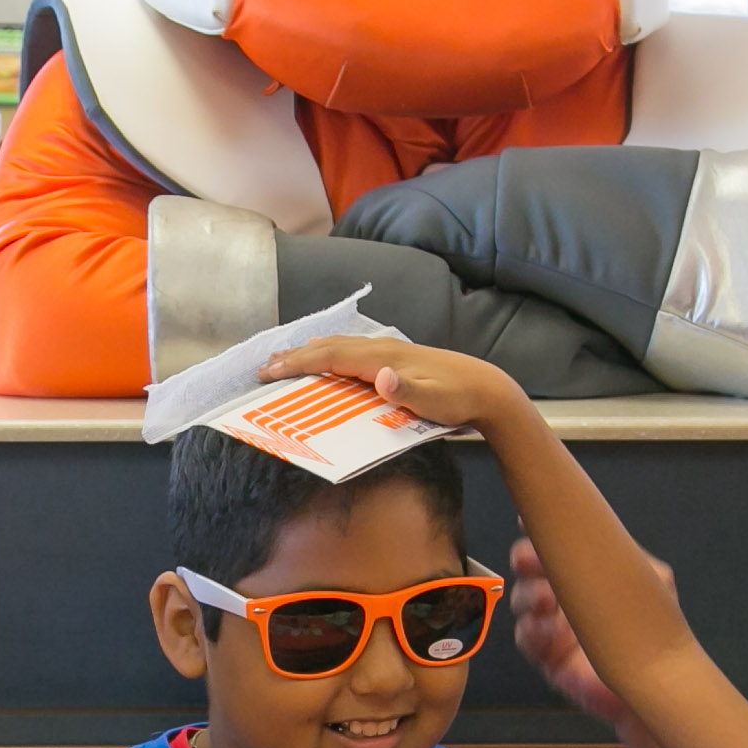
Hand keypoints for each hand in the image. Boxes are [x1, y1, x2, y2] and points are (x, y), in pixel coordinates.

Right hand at [265, 336, 530, 432]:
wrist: (486, 388)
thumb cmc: (458, 399)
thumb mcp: (434, 401)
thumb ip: (406, 390)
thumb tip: (381, 376)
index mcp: (382, 359)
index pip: (330, 357)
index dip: (298, 364)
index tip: (269, 372)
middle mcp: (380, 349)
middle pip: (327, 347)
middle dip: (293, 357)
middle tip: (262, 369)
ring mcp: (387, 351)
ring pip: (337, 345)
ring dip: (307, 352)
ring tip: (282, 360)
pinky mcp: (393, 358)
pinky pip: (350, 350)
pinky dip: (327, 351)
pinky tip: (323, 355)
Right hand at [508, 536, 671, 727]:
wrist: (658, 682)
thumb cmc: (655, 628)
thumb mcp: (652, 579)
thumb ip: (627, 551)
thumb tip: (600, 524)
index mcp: (585, 573)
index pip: (555, 546)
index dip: (539, 532)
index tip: (528, 520)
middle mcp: (564, 595)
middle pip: (529, 570)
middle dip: (524, 561)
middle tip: (529, 561)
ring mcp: (554, 626)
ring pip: (522, 601)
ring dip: (528, 596)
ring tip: (546, 600)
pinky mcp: (549, 657)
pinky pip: (527, 639)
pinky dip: (532, 631)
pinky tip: (550, 631)